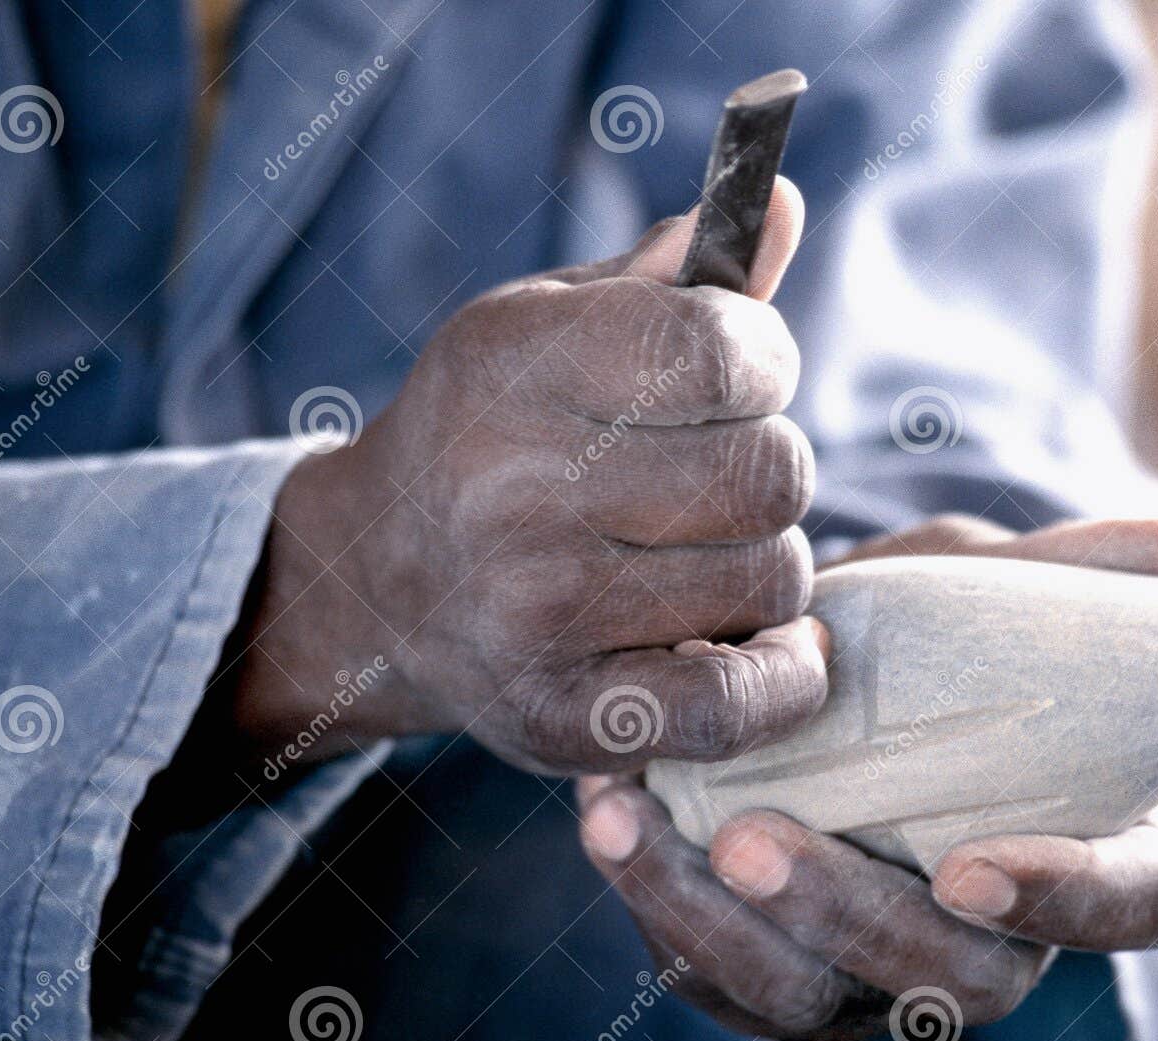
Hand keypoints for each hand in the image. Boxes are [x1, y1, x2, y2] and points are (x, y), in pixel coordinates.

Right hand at [231, 180, 829, 773]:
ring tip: (705, 556)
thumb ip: (675, 279)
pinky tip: (767, 646)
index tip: (737, 380)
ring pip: (772, 580)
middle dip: (770, 468)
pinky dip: (782, 680)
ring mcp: (536, 612)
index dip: (763, 363)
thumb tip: (784, 207)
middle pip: (771, 475)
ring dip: (766, 566)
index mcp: (518, 365)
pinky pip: (732, 705)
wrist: (372, 581)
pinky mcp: (562, 716)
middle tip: (722, 479)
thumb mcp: (555, 323)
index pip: (727, 352)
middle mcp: (516, 489)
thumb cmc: (492, 431)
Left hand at [578, 516, 1157, 1040]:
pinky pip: (720, 974)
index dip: (1069, 901)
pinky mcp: (773, 962)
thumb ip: (1080, 575)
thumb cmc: (935, 625)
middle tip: (753, 837)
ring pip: (816, 994)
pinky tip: (608, 807)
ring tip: (633, 815)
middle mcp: (991, 929)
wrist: (813, 659)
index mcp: (1091, 836)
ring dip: (721, 920)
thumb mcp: (999, 585)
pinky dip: (659, 900)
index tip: (972, 866)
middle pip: (955, 980)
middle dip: (850, 919)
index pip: (1132, 903)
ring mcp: (877, 961)